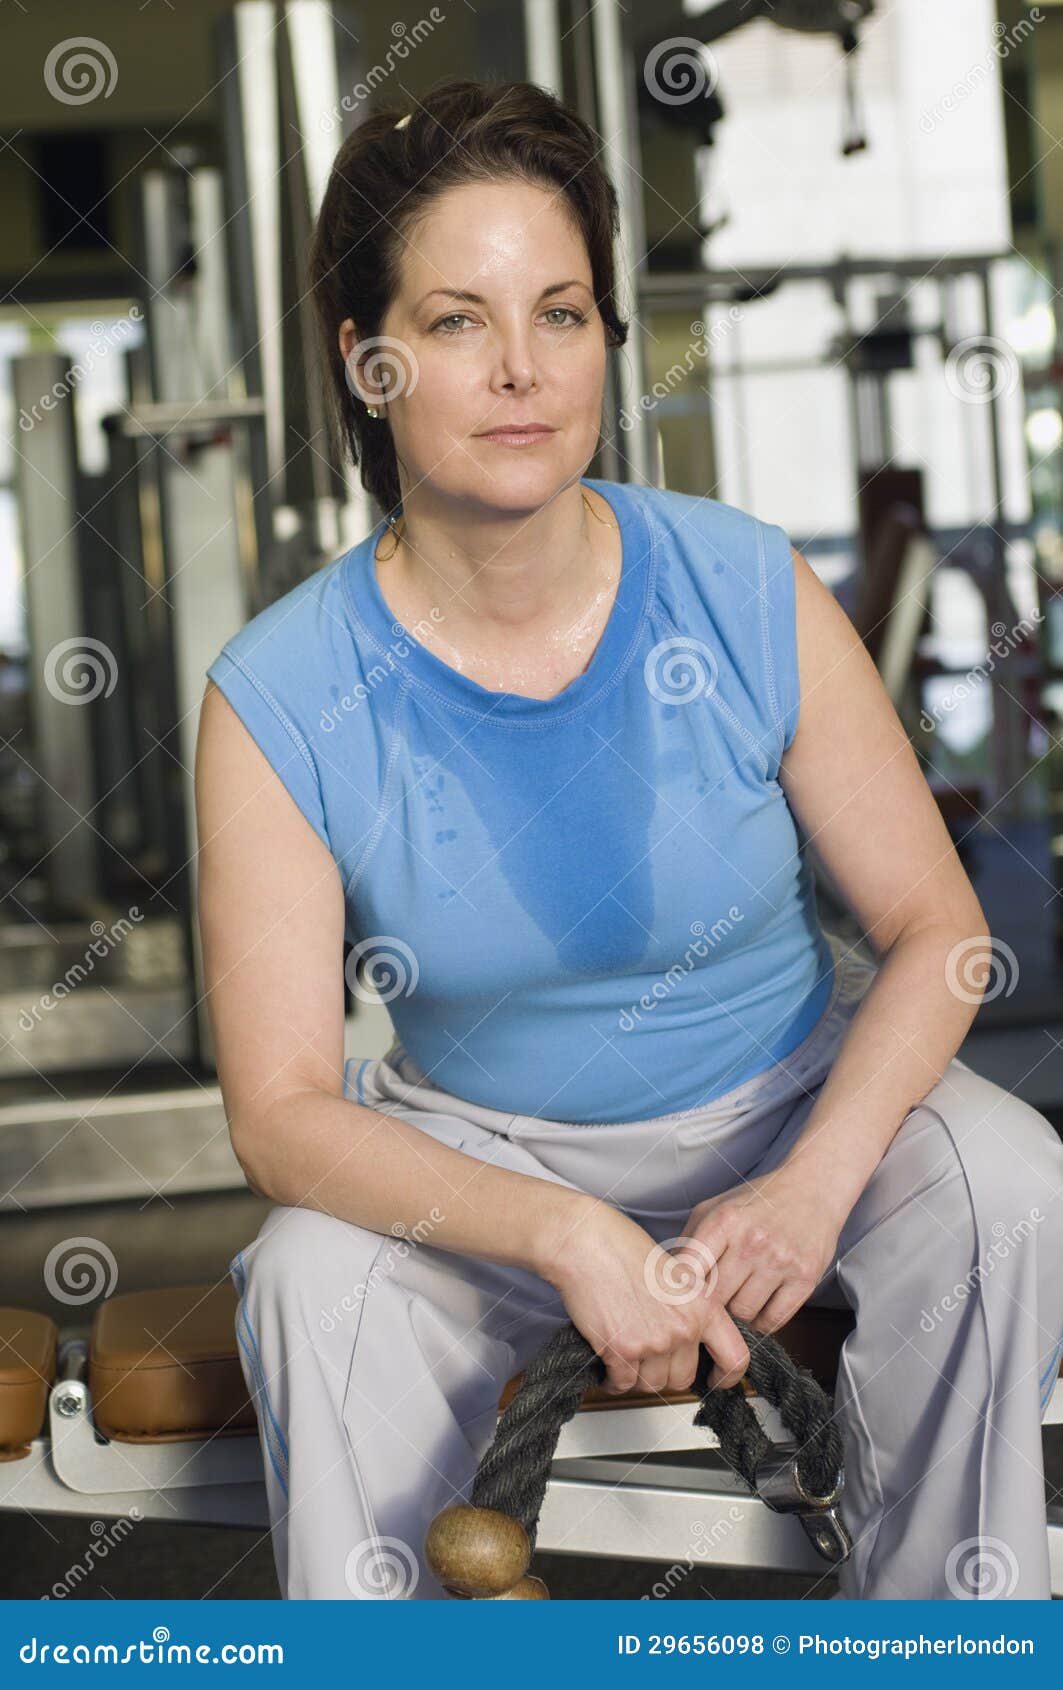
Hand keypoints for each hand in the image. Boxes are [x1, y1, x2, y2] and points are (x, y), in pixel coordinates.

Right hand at [537, 1197, 748, 1396]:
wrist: (588, 1244)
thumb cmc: (624, 1249)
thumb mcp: (676, 1274)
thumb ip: (690, 1309)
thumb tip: (690, 1343)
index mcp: (704, 1306)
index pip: (734, 1357)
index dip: (727, 1377)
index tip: (715, 1380)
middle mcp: (684, 1327)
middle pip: (682, 1378)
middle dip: (664, 1373)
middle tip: (649, 1358)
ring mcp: (654, 1341)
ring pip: (651, 1384)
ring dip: (637, 1376)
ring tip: (626, 1356)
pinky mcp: (622, 1350)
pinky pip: (622, 1383)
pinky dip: (613, 1380)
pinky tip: (608, 1366)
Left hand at [674, 1163, 846, 1338]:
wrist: (813, 1188)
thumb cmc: (758, 1200)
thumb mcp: (716, 1206)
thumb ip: (689, 1239)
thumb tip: (666, 1278)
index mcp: (724, 1221)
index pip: (689, 1270)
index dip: (682, 1291)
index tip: (681, 1297)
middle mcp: (751, 1241)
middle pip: (715, 1298)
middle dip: (710, 1304)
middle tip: (712, 1302)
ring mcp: (780, 1261)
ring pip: (743, 1313)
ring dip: (737, 1313)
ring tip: (738, 1298)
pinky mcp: (805, 1279)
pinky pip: (773, 1321)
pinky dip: (762, 1321)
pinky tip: (759, 1306)